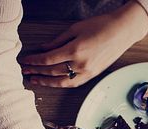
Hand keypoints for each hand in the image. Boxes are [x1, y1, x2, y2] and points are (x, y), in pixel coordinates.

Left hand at [20, 2, 147, 86]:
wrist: (122, 31)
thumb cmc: (101, 25)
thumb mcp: (76, 28)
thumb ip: (58, 41)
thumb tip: (44, 49)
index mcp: (75, 50)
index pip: (48, 59)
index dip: (34, 62)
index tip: (25, 61)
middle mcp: (80, 64)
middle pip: (52, 71)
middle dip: (36, 72)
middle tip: (25, 71)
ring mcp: (87, 72)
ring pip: (61, 82)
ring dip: (46, 82)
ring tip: (35, 80)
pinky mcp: (92, 75)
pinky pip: (73, 84)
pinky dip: (60, 84)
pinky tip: (53, 82)